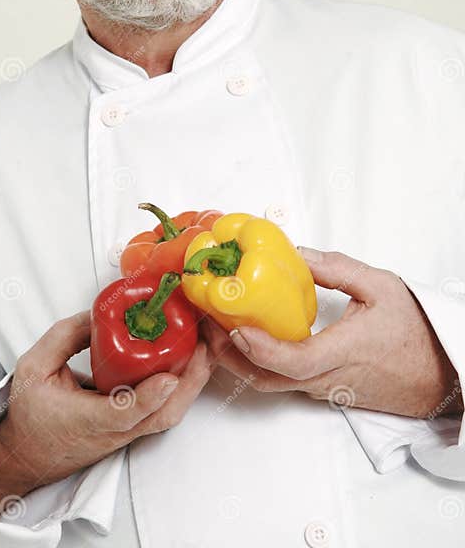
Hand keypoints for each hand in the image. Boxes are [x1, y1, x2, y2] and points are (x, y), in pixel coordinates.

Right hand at [0, 310, 210, 513]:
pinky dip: (182, 388)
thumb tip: (96, 313)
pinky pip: (162, 412)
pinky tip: (190, 362)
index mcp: (85, 419)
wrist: (25, 457)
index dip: (147, 397)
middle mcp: (112, 431)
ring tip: (205, 347)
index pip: (121, 413)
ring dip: (191, 384)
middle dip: (190, 382)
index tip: (167, 378)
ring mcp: (125, 434)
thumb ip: (63, 337)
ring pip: (167, 416)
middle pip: (161, 416)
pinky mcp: (130, 430)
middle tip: (205, 344)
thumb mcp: (32, 368)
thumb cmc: (29, 416)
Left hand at [200, 248, 462, 419]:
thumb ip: (337, 268)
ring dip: (237, 359)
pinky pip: (282, 383)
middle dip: (228, 354)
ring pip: (270, 384)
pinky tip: (245, 337)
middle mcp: (327, 379)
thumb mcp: (381, 287)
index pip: (293, 362)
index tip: (234, 327)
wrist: (441, 374)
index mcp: (344, 352)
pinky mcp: (323, 392)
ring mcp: (323, 389)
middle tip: (205, 322)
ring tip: (215, 326)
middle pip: (266, 379)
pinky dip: (256, 363)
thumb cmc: (415, 332)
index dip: (259, 348)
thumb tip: (297, 254)